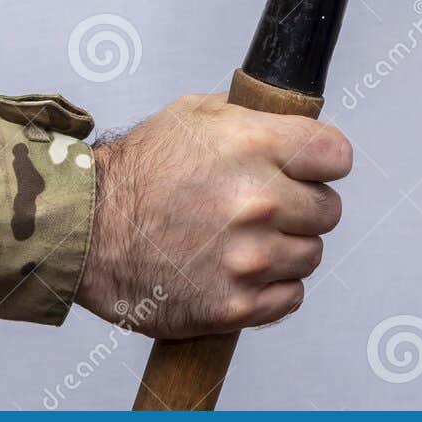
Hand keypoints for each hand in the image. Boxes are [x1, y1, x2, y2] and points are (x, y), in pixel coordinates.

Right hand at [74, 92, 351, 338]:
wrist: (85, 232)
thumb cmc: (135, 173)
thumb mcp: (192, 115)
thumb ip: (251, 118)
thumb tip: (292, 122)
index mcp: (254, 146)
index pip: (337, 155)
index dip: (324, 162)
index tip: (310, 169)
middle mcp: (258, 201)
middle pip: (329, 209)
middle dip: (303, 206)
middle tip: (265, 207)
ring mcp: (249, 258)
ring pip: (310, 254)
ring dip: (286, 248)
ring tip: (243, 240)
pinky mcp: (236, 306)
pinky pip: (290, 297)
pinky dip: (272, 288)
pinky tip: (239, 271)